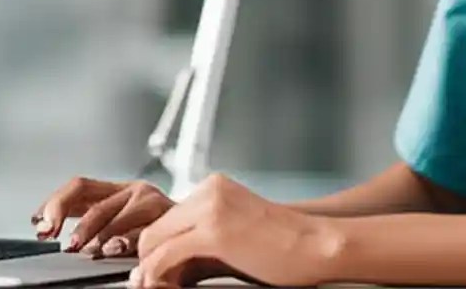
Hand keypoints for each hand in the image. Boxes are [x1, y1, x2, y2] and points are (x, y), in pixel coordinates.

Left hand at [32, 177, 173, 257]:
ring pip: (106, 211)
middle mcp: (131, 190)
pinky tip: (110, 249)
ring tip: (78, 247)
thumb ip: (94, 222)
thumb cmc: (161, 235)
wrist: (204, 235)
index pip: (77, 187)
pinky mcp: (166, 214)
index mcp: (117, 191)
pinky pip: (137, 229)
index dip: (54, 203)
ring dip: (88, 232)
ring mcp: (149, 200)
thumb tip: (51, 227)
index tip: (38, 223)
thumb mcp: (123, 223)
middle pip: (83, 188)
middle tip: (50, 234)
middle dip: (61, 210)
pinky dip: (121, 241)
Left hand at [132, 174, 339, 288]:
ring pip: (154, 240)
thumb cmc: (286, 245)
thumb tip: (171, 264)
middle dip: (147, 259)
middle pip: (156, 228)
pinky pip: (166, 254)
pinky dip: (156, 274)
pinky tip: (163, 285)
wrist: (317, 244)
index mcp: (214, 187)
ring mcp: (209, 208)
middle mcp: (208, 190)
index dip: (156, 248)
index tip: (155, 271)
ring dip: (150, 269)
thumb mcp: (237, 229)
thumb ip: (204, 236)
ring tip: (157, 287)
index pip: (168, 218)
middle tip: (149, 284)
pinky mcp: (213, 231)